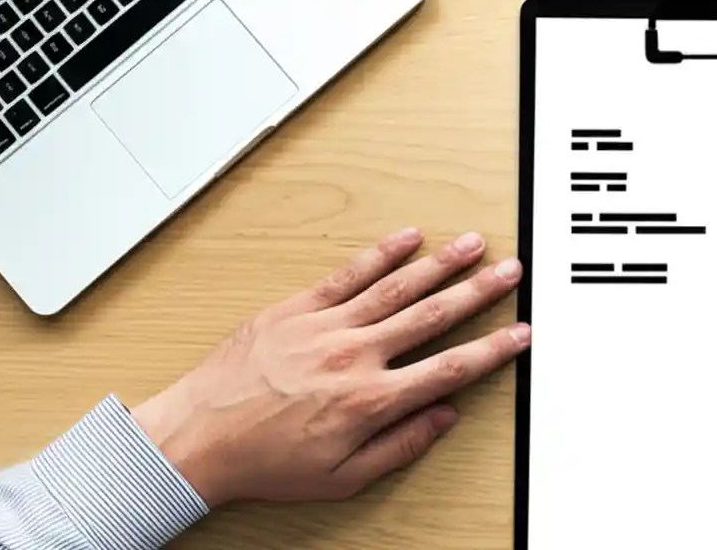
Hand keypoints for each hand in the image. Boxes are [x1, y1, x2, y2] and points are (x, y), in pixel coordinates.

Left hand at [131, 228, 528, 506]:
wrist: (196, 439)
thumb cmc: (264, 462)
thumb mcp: (341, 478)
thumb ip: (400, 447)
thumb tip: (442, 419)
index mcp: (371, 401)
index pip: (450, 368)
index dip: (494, 349)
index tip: (520, 334)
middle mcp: (355, 356)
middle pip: (433, 315)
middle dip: (479, 291)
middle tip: (510, 271)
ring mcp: (325, 327)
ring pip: (397, 286)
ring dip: (440, 263)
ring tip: (472, 244)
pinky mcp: (296, 308)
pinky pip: (347, 275)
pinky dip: (380, 254)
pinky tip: (408, 238)